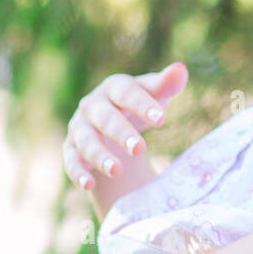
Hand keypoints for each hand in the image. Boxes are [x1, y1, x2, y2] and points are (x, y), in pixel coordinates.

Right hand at [63, 62, 189, 190]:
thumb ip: (167, 84)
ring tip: (117, 171)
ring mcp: (79, 127)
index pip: (126, 93)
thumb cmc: (140, 105)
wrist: (115, 123)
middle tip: (140, 149)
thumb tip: (181, 69)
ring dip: (100, 156)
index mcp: (114, 87)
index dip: (142, 105)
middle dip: (121, 133)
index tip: (162, 119)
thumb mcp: (155, 94)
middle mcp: (92, 105)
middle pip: (105, 118)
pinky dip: (78, 172)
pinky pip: (71, 160)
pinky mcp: (71, 148)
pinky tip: (89, 184)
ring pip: (85, 141)